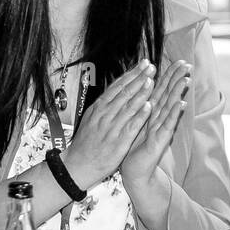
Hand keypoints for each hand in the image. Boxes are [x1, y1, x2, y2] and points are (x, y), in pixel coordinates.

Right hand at [61, 60, 156, 189]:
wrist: (78, 164)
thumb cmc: (86, 143)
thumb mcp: (91, 119)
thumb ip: (103, 107)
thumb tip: (113, 93)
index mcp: (98, 108)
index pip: (117, 87)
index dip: (131, 74)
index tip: (142, 65)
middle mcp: (105, 114)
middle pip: (124, 93)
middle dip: (139, 78)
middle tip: (151, 67)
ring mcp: (111, 127)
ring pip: (128, 106)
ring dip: (141, 92)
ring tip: (151, 81)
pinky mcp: (118, 141)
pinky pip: (131, 125)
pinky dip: (140, 115)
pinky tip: (149, 106)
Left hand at [120, 60, 191, 187]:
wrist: (134, 170)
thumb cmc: (134, 146)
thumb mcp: (135, 123)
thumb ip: (141, 108)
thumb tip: (143, 90)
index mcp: (150, 113)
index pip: (161, 90)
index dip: (168, 76)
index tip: (177, 61)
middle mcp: (158, 119)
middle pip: (168, 95)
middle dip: (176, 79)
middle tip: (186, 64)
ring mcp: (160, 129)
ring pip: (170, 108)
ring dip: (178, 93)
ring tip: (186, 79)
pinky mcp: (160, 140)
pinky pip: (167, 125)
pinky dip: (174, 114)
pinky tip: (181, 104)